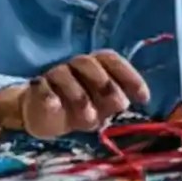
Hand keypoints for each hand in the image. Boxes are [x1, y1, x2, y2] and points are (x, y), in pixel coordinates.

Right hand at [12, 51, 150, 138]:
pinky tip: (55, 106)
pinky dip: (49, 96)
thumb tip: (125, 103)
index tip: (143, 98)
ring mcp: (56, 75)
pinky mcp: (38, 88)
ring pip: (65, 75)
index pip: (112, 61)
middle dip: (106, 84)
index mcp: (96, 67)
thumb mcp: (101, 109)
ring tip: (90, 119)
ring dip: (79, 95)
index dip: (129, 76)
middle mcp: (76, 66)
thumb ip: (112, 104)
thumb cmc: (79, 108)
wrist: (43, 116)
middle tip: (118, 105)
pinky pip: (42, 87)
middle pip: (89, 64)